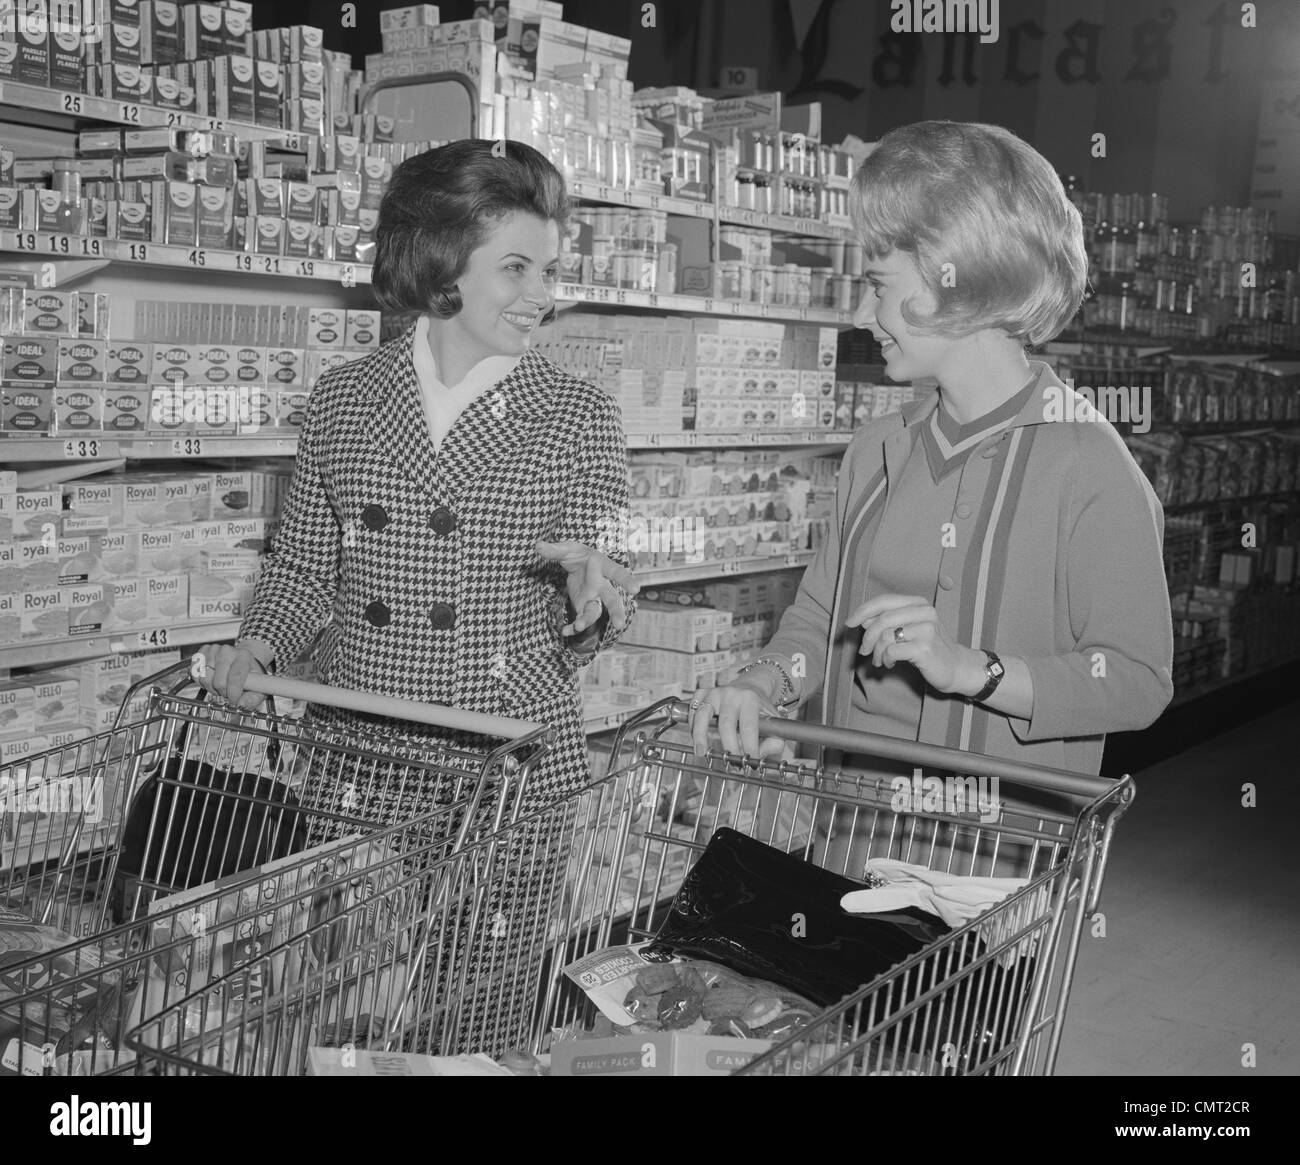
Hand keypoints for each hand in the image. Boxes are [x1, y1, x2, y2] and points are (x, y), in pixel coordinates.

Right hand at [190, 642, 270, 710]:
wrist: (240, 660)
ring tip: (221, 685)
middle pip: (219, 682)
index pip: (235, 677)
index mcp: (244, 656)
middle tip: (228, 692)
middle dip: (223, 692)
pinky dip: (202, 683)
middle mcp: (227, 651)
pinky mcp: (201, 654)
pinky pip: (196, 676)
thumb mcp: (257, 686)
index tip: (234, 700)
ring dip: (212, 688)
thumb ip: (253, 698)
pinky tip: (212, 680)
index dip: (233, 693)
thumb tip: (241, 704)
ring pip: (205, 680)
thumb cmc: (249, 673)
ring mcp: (212, 651)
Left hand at [536, 539, 638, 636]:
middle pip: (612, 598)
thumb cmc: (577, 553)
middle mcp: (602, 585)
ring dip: (588, 620)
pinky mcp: (584, 606)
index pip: (616, 572)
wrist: (578, 563)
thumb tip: (537, 546)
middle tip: (619, 624)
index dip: (626, 580)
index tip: (635, 589)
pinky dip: (574, 626)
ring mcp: (594, 597)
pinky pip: (582, 618)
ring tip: (578, 627)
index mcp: (602, 566)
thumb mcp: (566, 548)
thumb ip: (554, 549)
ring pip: (596, 612)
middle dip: (616, 611)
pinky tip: (565, 630)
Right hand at [688, 676, 787, 759]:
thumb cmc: (759, 710)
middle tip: (731, 763)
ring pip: (703, 714)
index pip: (748, 726)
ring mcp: (714, 692)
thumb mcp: (774, 723)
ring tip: (701, 753)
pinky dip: (692, 726)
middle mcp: (731, 694)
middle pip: (726, 723)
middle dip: (728, 746)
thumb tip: (760, 758)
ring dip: (700, 735)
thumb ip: (773, 743)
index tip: (750, 761)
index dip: (749, 746)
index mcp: (751, 699)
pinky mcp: (701, 693)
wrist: (749, 688)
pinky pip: (692, 711)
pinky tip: (697, 739)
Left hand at [845, 593, 983, 696]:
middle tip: (864, 651)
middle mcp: (924, 612)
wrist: (955, 667)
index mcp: (918, 603)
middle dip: (867, 637)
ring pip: (885, 636)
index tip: (849, 623)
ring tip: (879, 660)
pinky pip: (892, 651)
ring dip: (876, 652)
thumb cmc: (927, 647)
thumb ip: (887, 622)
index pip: (884, 600)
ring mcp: (927, 629)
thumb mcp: (907, 630)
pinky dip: (885, 659)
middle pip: (882, 619)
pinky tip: (889, 664)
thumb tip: (862, 619)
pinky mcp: (925, 648)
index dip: (863, 610)